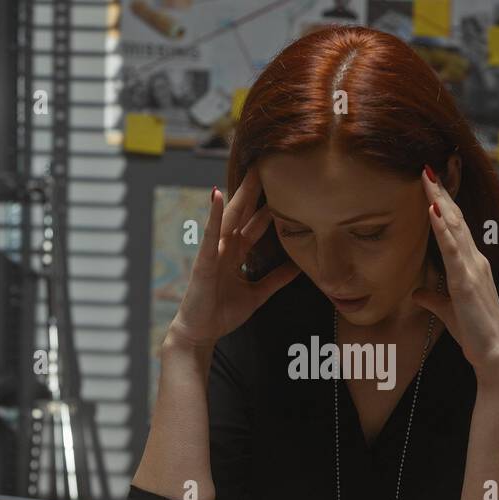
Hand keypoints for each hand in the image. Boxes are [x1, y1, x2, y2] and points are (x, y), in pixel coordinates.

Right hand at [167, 164, 299, 349]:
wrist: (200, 333)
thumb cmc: (222, 313)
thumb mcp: (257, 294)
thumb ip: (275, 279)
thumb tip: (298, 267)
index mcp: (236, 254)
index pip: (255, 224)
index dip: (269, 206)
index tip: (285, 186)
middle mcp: (225, 248)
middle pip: (244, 213)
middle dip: (257, 191)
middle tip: (271, 165)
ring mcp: (214, 252)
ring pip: (230, 218)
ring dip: (240, 194)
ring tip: (251, 171)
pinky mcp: (204, 261)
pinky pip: (210, 235)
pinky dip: (214, 215)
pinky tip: (218, 196)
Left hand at [412, 165, 498, 383]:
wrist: (494, 355)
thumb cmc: (475, 334)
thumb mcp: (448, 311)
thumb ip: (433, 298)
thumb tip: (418, 291)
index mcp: (471, 266)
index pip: (454, 228)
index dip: (442, 204)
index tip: (431, 182)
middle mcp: (475, 261)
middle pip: (455, 220)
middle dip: (442, 192)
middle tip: (429, 166)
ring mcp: (472, 269)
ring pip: (454, 228)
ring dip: (440, 201)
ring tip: (428, 177)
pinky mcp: (466, 283)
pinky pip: (453, 251)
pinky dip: (442, 230)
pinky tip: (433, 213)